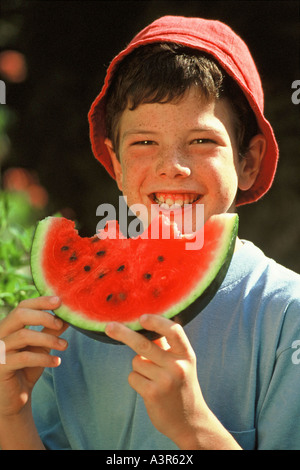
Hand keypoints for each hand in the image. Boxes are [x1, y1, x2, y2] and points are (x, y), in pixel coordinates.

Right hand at [0, 296, 67, 417]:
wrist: (15, 400)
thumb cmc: (27, 369)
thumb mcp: (42, 346)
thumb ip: (51, 330)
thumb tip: (68, 315)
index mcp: (9, 327)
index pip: (23, 306)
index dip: (40, 301)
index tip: (59, 301)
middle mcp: (0, 335)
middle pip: (20, 314)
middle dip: (44, 316)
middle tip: (61, 323)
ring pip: (24, 335)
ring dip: (48, 339)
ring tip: (64, 346)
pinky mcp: (0, 366)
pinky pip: (24, 357)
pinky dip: (44, 358)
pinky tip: (57, 362)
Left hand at [105, 315, 209, 447]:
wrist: (189, 421)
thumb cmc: (181, 385)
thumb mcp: (181, 363)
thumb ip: (166, 345)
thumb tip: (143, 324)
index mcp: (186, 354)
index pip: (174, 331)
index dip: (157, 322)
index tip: (142, 317)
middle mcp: (177, 366)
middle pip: (144, 344)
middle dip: (123, 334)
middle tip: (109, 327)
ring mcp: (165, 381)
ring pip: (136, 361)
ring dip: (139, 367)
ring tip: (153, 379)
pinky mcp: (153, 394)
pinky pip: (133, 376)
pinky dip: (136, 380)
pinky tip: (149, 389)